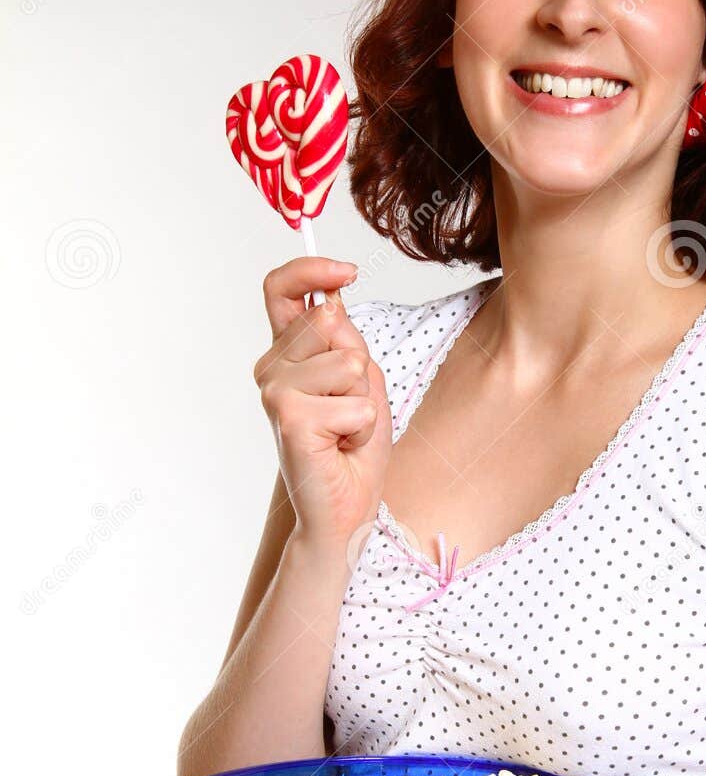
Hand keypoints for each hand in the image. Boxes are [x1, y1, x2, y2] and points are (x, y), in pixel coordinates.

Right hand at [253, 258, 392, 549]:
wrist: (346, 506)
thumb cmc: (353, 445)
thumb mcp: (362, 379)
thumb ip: (346, 339)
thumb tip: (331, 302)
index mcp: (288, 352)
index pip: (281, 290)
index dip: (310, 269)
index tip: (346, 271)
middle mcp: (272, 367)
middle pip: (329, 321)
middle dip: (359, 364)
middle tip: (349, 404)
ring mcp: (274, 391)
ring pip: (349, 363)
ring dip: (363, 401)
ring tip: (345, 428)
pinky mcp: (288, 418)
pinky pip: (355, 403)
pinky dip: (362, 428)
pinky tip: (341, 446)